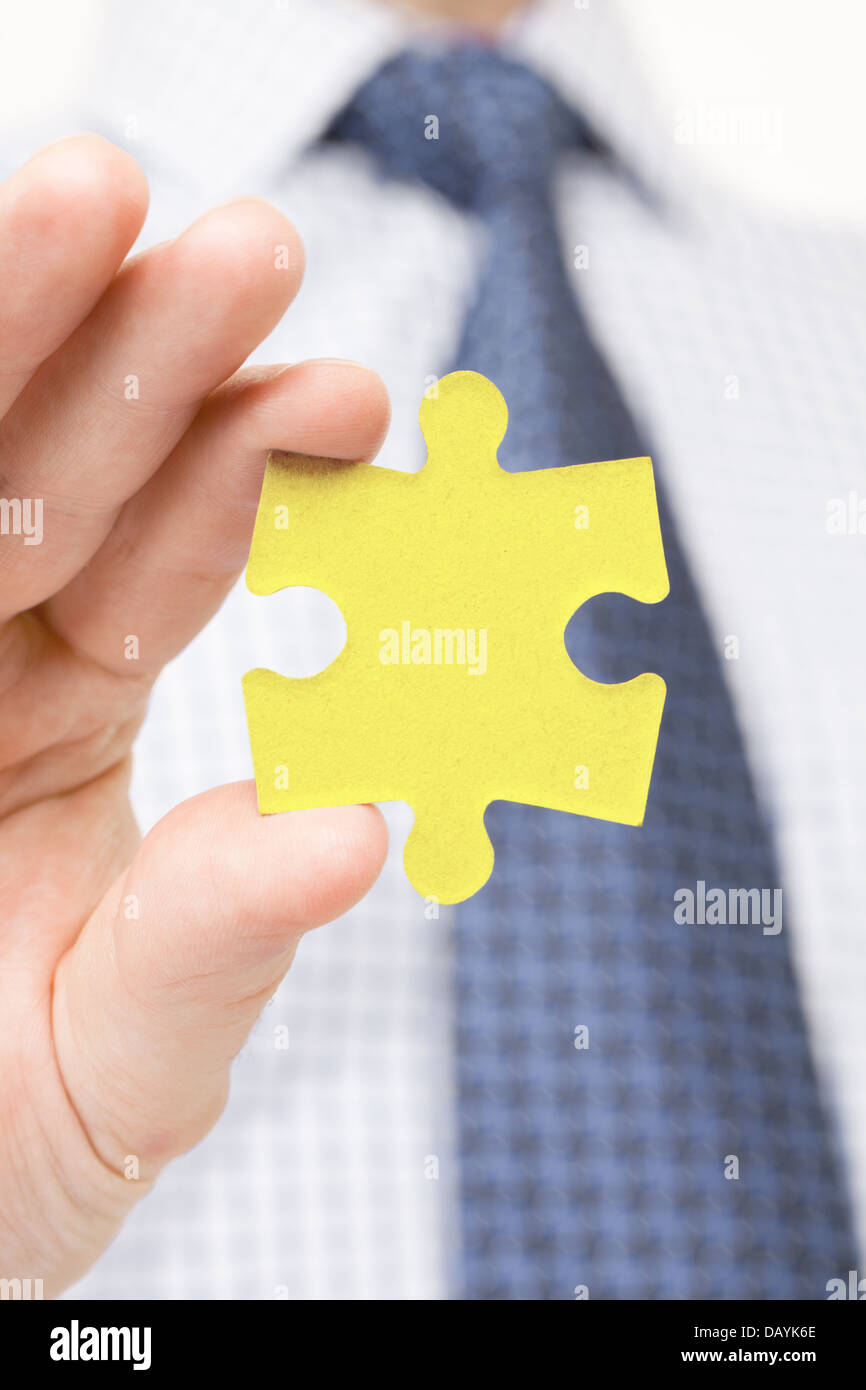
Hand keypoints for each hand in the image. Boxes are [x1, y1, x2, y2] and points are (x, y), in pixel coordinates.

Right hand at [0, 136, 388, 1295]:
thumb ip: (214, 948)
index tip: (346, 400)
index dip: (247, 482)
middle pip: (49, 477)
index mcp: (58, 732)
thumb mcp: (111, 1064)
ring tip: (113, 206)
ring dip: (24, 332)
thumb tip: (364, 837)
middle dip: (143, 362)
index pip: (160, 572)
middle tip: (242, 250)